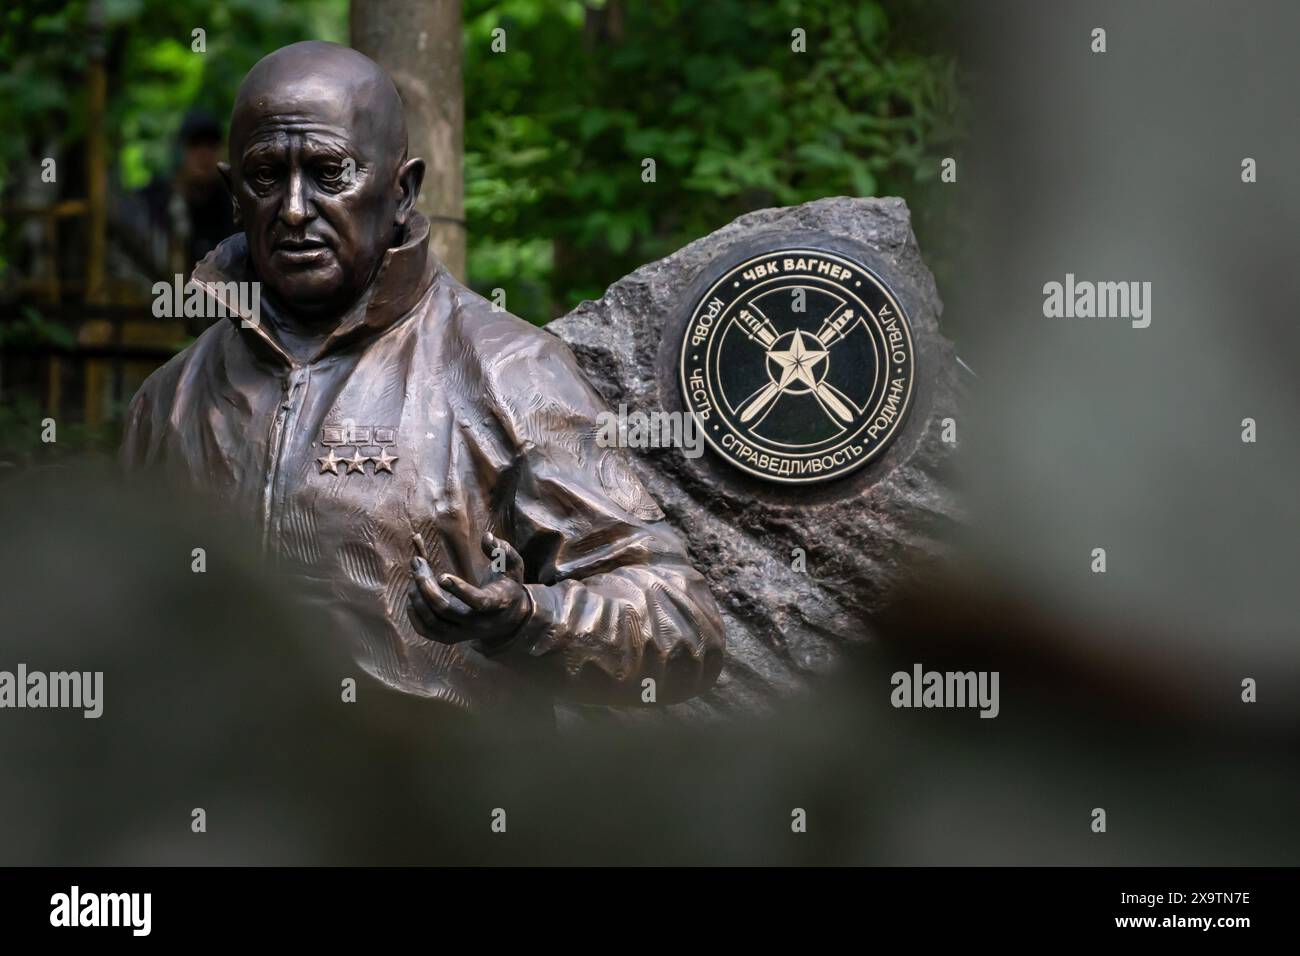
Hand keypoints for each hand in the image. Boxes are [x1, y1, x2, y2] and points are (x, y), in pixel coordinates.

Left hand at [406, 531, 531, 648]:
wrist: (508, 618)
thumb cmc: (508, 585)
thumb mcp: (512, 565)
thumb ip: (503, 550)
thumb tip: (487, 537)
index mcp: (497, 604)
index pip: (478, 602)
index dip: (459, 590)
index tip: (442, 574)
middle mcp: (479, 623)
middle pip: (446, 610)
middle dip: (427, 586)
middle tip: (417, 562)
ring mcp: (463, 633)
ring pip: (433, 621)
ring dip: (418, 597)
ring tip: (416, 573)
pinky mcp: (450, 638)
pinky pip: (426, 630)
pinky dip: (414, 613)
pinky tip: (414, 592)